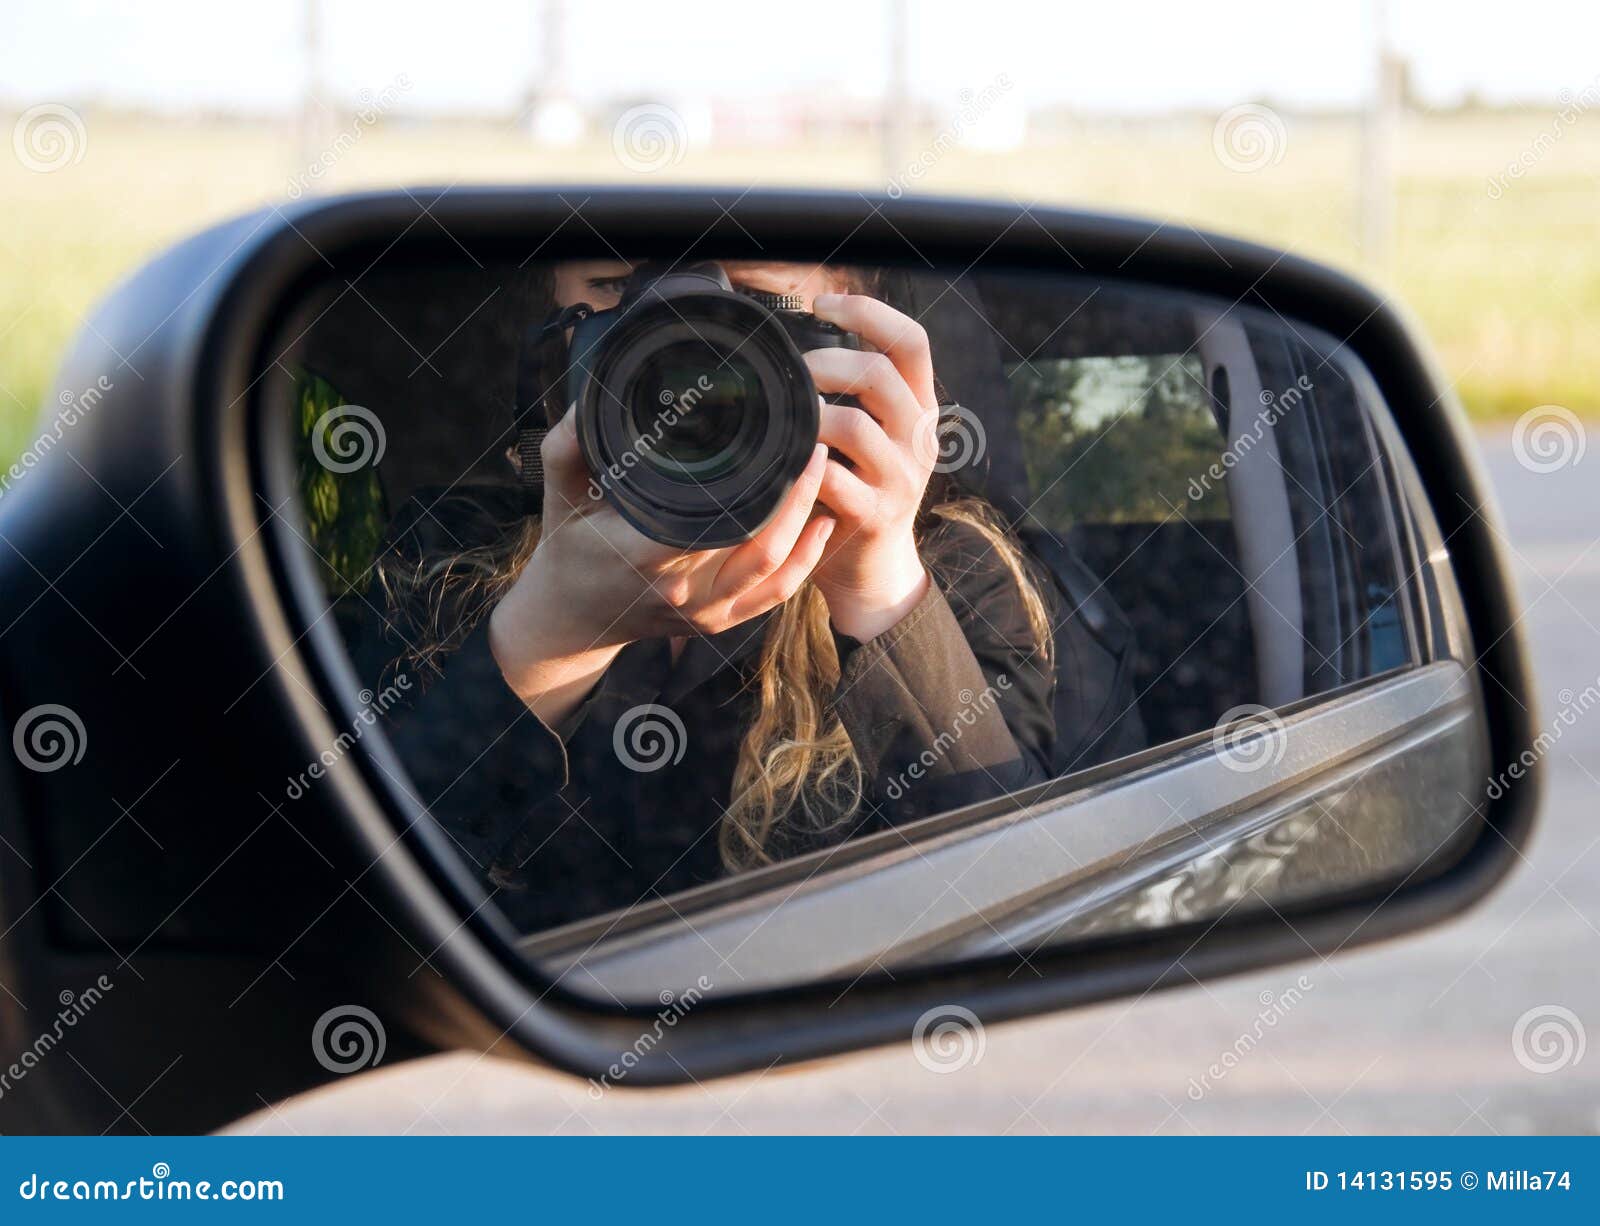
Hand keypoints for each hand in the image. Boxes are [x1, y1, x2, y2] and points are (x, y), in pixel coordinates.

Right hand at [488, 411, 833, 726]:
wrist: (573, 618)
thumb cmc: (570, 548)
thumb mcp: (559, 495)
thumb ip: (569, 448)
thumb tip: (588, 401)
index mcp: (644, 554)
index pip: (714, 519)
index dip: (758, 485)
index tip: (779, 442)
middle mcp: (681, 588)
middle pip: (758, 541)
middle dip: (795, 493)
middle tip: (814, 444)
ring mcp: (705, 611)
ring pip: (776, 568)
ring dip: (806, 520)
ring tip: (821, 472)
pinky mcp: (719, 623)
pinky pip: (776, 595)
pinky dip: (806, 561)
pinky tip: (824, 525)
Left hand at [805, 293, 938, 640]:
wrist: (873, 570)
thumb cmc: (858, 491)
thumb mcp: (874, 437)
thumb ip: (857, 394)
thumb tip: (803, 341)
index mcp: (920, 409)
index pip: (911, 341)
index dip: (869, 312)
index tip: (822, 304)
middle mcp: (919, 439)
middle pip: (880, 374)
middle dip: (826, 362)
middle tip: (793, 374)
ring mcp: (901, 479)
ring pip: (854, 424)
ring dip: (809, 415)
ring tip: (787, 420)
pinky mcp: (875, 515)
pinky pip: (834, 479)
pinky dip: (804, 466)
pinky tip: (785, 462)